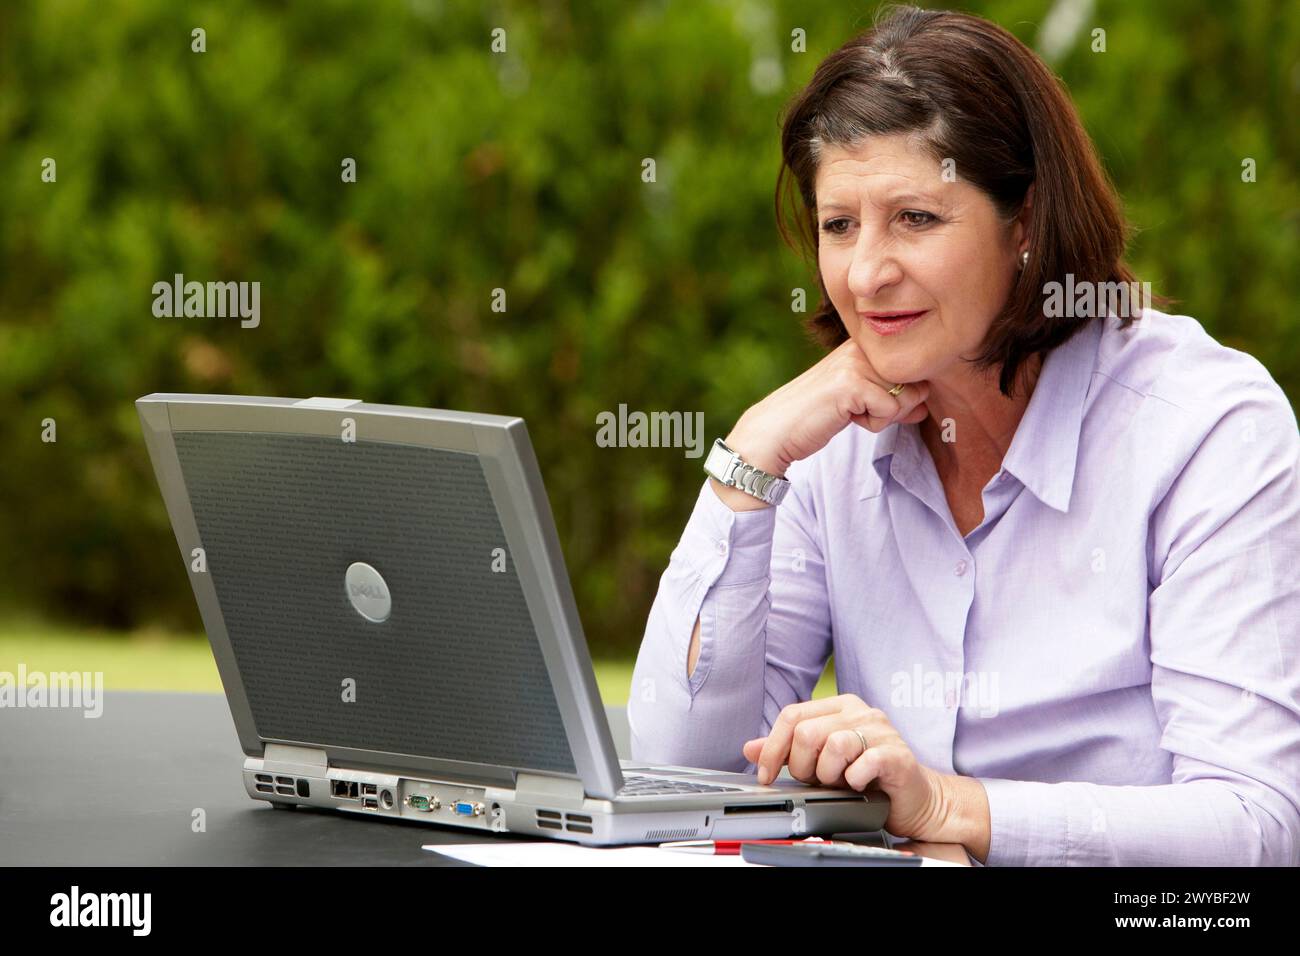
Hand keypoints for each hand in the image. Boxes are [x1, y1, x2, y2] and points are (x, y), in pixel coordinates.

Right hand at [722, 337, 929, 480]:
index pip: (911, 372)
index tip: (864, 403)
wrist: (776, 430)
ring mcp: (856, 362)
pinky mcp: (852, 383)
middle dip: (892, 408)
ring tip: (849, 412)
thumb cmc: (816, 417)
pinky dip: (871, 424)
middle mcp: (861, 347)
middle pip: (914, 384)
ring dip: (881, 417)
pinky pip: (890, 411)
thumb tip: (924, 407)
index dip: (898, 397)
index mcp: (862, 345)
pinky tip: (845, 418)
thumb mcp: (859, 403)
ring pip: (905, 398)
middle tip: (856, 410)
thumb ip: (892, 400)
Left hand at [741, 694, 949, 841]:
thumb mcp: (821, 760)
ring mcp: (881, 731)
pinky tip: (859, 785)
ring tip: (840, 782)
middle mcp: (860, 712)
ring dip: (828, 775)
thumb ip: (788, 750)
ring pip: (832, 746)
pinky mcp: (897, 755)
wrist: (915, 798)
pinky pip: (861, 765)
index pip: (792, 715)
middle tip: (816, 780)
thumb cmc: (867, 777)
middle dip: (802, 766)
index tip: (766, 774)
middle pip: (807, 732)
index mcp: (839, 706)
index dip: (772, 747)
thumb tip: (750, 747)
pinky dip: (853, 781)